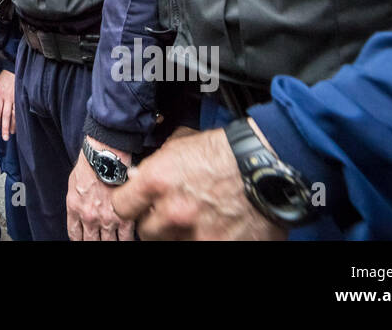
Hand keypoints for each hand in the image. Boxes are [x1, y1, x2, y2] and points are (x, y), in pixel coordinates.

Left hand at [0, 68, 15, 139]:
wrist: (14, 69)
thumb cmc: (3, 77)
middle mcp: (6, 97)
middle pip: (5, 114)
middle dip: (4, 126)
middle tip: (4, 137)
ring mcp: (14, 98)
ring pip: (13, 114)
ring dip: (12, 125)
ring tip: (11, 134)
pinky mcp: (20, 97)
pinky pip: (19, 109)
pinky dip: (19, 118)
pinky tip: (19, 125)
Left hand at [68, 140, 133, 240]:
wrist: (105, 155)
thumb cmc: (90, 165)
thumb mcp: (73, 184)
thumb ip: (76, 202)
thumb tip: (80, 213)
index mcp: (75, 209)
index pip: (75, 235)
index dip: (80, 240)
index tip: (84, 240)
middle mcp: (89, 217)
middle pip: (90, 242)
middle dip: (94, 243)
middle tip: (98, 240)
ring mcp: (107, 219)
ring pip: (109, 242)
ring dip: (110, 242)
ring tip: (112, 239)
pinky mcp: (124, 217)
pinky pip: (126, 238)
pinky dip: (126, 240)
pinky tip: (126, 239)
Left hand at [111, 124, 287, 240]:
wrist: (269, 166)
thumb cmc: (227, 151)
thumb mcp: (181, 144)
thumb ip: (157, 164)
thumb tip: (139, 176)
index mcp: (157, 181)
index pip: (122, 206)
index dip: (130, 205)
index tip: (136, 205)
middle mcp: (173, 211)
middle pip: (146, 232)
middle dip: (156, 223)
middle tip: (171, 214)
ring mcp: (196, 234)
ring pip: (172, 243)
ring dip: (180, 234)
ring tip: (197, 220)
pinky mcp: (219, 246)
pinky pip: (200, 247)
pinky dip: (204, 239)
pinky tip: (214, 228)